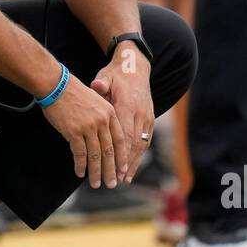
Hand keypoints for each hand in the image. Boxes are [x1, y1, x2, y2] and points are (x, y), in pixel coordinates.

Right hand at [40, 71, 127, 188]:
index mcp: (109, 113)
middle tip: (112, 184)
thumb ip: (102, 117)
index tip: (123, 170)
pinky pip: (80, 153)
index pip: (120, 139)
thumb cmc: (73, 92)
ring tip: (95, 184)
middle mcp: (101, 121)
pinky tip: (80, 172)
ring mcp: (88, 127)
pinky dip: (80, 165)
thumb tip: (104, 137)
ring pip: (95, 155)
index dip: (122, 157)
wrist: (56, 84)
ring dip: (95, 172)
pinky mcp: (74, 131)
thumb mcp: (95, 100)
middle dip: (111, 170)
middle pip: (109, 151)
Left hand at [90, 50, 154, 183]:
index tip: (113, 166)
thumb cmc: (116, 75)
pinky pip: (146, 141)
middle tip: (116, 180)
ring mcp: (147, 117)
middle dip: (125, 163)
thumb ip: (101, 84)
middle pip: (133, 143)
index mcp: (128, 105)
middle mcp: (140, 113)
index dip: (119, 151)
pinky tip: (132, 168)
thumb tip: (95, 86)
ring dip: (133, 163)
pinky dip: (139, 155)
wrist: (135, 67)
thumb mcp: (106, 76)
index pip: (124, 132)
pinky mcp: (150, 119)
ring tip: (125, 179)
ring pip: (141, 144)